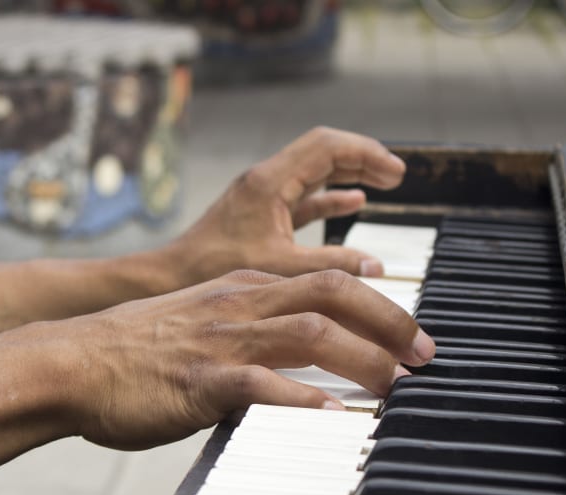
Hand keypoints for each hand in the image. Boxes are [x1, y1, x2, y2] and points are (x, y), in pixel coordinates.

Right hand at [25, 268, 434, 450]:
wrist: (69, 362)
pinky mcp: (201, 382)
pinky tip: (333, 417)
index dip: (379, 304)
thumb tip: (290, 366)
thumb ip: (246, 335)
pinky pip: (261, 386)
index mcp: (241, 288)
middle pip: (333, 292)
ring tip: (397, 387)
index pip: (326, 280)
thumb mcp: (197, 325)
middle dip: (390, 321)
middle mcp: (239, 304)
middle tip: (426, 355)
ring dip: (363, 359)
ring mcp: (221, 341)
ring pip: (310, 332)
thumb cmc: (131, 352)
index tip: (410, 334)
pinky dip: (303, 400)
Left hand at [164, 127, 406, 285]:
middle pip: (324, 153)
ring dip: (349, 176)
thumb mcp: (279, 268)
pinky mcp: (259, 215)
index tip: (397, 172)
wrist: (167, 276)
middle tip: (397, 176)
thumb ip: (330, 265)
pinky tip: (353, 204)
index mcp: (269, 181)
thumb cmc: (210, 269)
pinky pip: (303, 197)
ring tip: (384, 184)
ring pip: (314, 173)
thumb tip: (375, 266)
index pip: (327, 147)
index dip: (367, 154)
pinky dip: (330, 197)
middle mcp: (265, 181)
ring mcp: (262, 197)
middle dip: (363, 160)